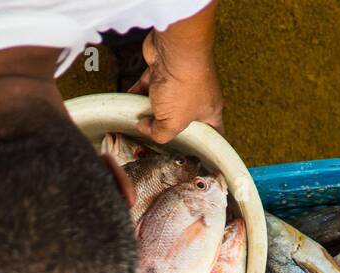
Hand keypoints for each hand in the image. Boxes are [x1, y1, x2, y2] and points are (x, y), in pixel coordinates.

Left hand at [130, 28, 223, 142]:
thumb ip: (159, 134)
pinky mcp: (163, 71)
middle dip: (170, 129)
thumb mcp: (172, 124)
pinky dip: (137, 94)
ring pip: (165, 103)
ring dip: (151, 111)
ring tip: (137, 122)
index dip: (207, 146)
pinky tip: (126, 103)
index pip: (214, 134)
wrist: (173, 49)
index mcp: (210, 111)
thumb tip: (145, 128)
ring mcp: (180, 82)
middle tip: (158, 140)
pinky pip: (149, 87)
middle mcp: (198, 97)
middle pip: (184, 120)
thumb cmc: (182, 86)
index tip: (199, 156)